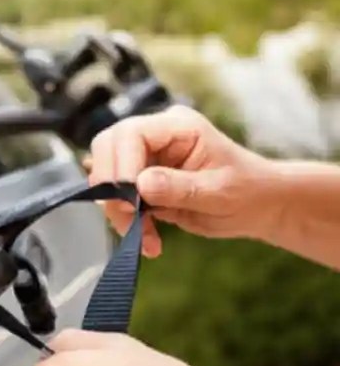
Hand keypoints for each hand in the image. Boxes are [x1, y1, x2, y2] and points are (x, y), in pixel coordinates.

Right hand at [86, 105, 276, 256]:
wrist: (259, 205)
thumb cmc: (249, 191)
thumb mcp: (220, 192)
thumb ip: (180, 187)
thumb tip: (141, 184)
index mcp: (179, 126)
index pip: (131, 133)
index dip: (122, 165)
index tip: (130, 200)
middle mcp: (157, 135)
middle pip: (108, 148)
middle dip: (112, 188)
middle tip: (130, 220)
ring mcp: (146, 156)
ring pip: (107, 176)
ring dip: (118, 211)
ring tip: (145, 239)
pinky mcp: (141, 179)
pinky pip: (117, 196)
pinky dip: (125, 220)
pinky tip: (147, 238)